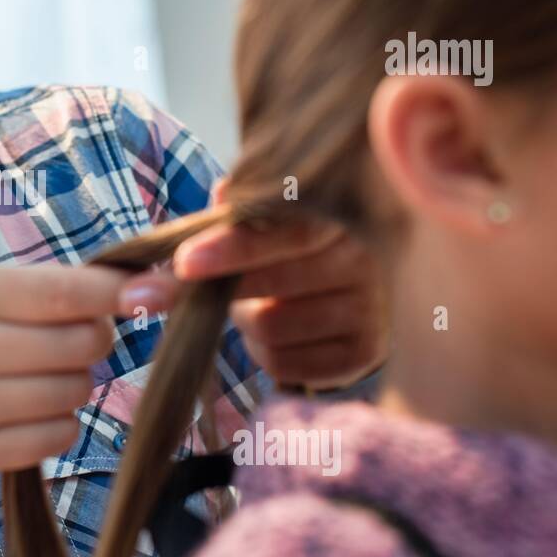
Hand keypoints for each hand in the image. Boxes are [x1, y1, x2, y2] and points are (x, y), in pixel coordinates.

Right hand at [0, 262, 129, 484]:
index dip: (118, 292)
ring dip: (74, 383)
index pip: (62, 292)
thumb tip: (138, 286)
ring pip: (76, 392)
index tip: (160, 291)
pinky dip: (59, 423)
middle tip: (72, 339)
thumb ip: (42, 286)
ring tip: (34, 376)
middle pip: (82, 344)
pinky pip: (60, 435)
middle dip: (93, 339)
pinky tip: (26, 411)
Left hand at [117, 179, 388, 389]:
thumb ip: (242, 207)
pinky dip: (261, 350)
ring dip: (244, 319)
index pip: (290, 233)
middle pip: (274, 284)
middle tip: (201, 285)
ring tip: (256, 304)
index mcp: (343, 215)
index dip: (235, 247)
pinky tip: (275, 331)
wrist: (352, 292)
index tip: (185, 262)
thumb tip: (222, 196)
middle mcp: (366, 262)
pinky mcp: (362, 354)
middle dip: (224, 287)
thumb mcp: (270, 216)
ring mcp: (370, 311)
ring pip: (270, 326)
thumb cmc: (295, 246)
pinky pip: (282, 361)